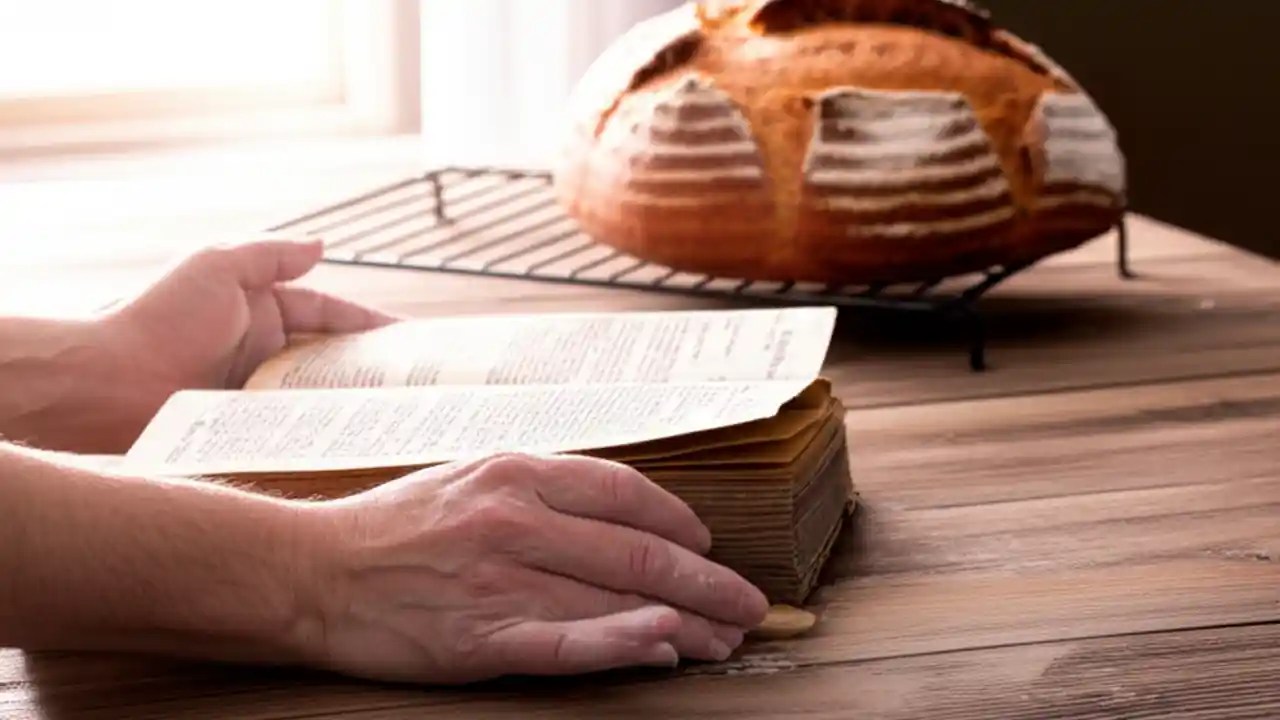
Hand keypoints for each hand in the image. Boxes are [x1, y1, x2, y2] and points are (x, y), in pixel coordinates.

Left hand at [89, 238, 397, 447]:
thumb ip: (270, 256)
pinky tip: (350, 439)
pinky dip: (321, 431)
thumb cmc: (157, 318)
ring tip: (397, 415)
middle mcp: (261, 350)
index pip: (327, 313)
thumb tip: (322, 246)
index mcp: (259, 310)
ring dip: (352, 403)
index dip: (368, 325)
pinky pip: (292, 428)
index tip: (410, 340)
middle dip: (371, 367)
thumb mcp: (217, 267)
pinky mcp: (245, 427)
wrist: (105, 384)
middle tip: (419, 383)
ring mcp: (255, 391)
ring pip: (317, 396)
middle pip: (329, 358)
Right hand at [300, 453, 769, 683]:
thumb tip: (615, 515)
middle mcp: (517, 519)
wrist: (311, 571)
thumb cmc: (391, 526)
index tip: (708, 544)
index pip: (625, 491)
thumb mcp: (469, 477)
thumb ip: (540, 489)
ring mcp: (501, 579)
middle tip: (749, 604)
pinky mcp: (482, 637)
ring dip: (687, 620)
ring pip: (618, 597)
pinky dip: (625, 645)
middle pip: (639, 549)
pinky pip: (570, 643)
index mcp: (516, 472)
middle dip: (707, 580)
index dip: (680, 520)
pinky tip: (665, 647)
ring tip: (726, 638)